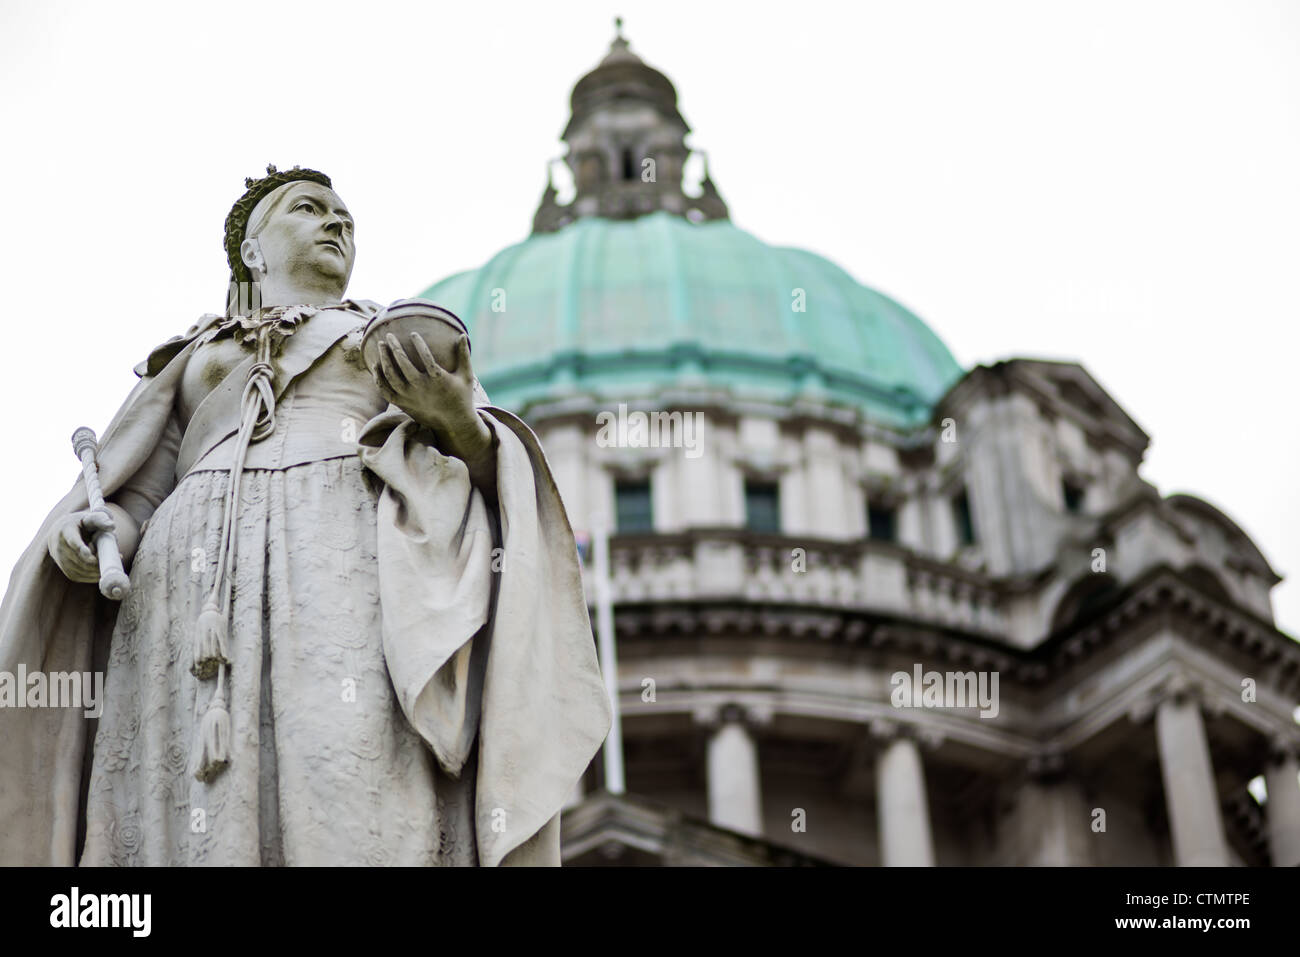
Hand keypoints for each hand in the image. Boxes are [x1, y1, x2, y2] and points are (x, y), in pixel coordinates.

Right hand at [48, 509, 113, 583]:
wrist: (58, 533)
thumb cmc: (79, 524)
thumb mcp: (88, 518)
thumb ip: (100, 519)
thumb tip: (112, 526)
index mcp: (66, 531)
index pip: (73, 541)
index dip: (82, 549)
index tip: (92, 557)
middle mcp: (60, 547)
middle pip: (79, 559)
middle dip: (97, 562)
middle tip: (113, 559)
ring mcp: (60, 560)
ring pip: (80, 570)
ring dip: (96, 570)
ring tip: (109, 563)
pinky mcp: (65, 569)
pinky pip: (79, 576)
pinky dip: (92, 576)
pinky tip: (102, 571)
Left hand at [374, 332, 491, 460]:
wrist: (454, 423)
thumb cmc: (461, 396)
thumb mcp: (466, 375)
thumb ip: (464, 355)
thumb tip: (462, 334)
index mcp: (438, 379)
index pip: (427, 358)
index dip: (419, 344)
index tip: (413, 334)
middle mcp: (422, 388)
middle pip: (403, 365)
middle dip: (394, 347)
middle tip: (389, 335)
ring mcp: (410, 397)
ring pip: (391, 377)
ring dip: (384, 359)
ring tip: (381, 346)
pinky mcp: (403, 404)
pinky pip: (386, 391)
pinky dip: (378, 378)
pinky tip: (376, 365)